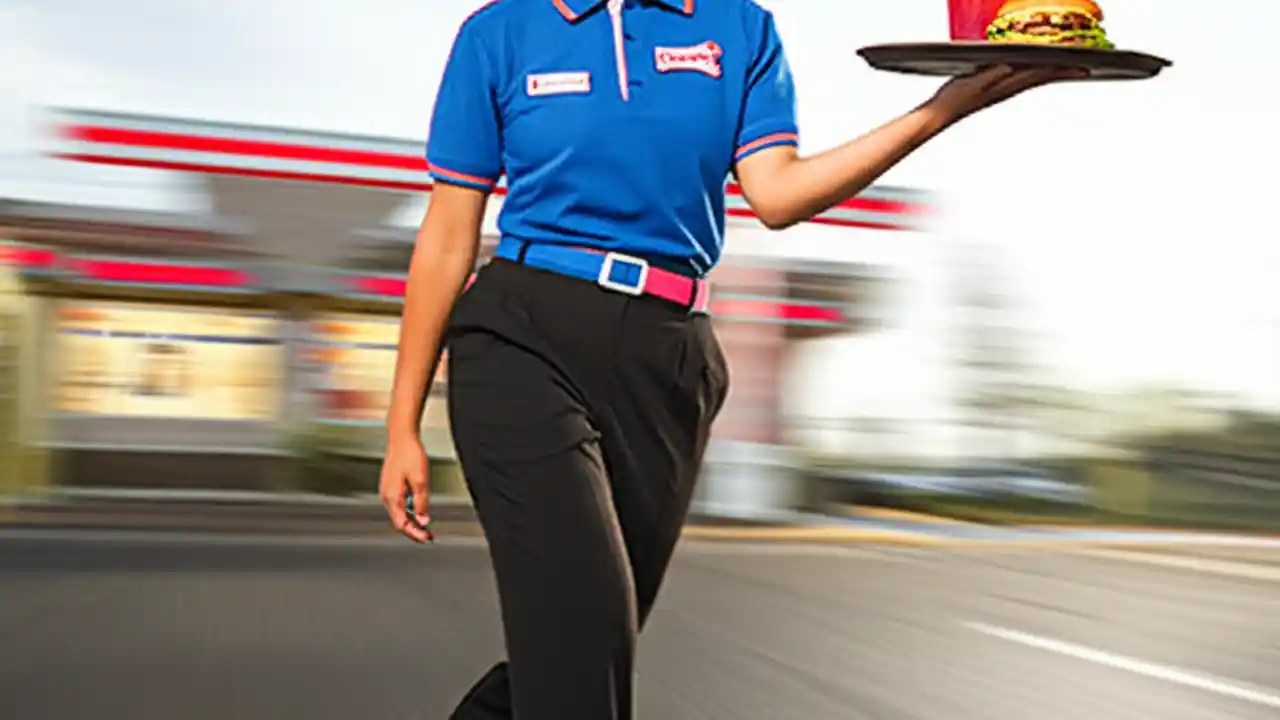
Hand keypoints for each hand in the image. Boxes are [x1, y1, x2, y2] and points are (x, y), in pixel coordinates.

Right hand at [379, 431, 431, 542]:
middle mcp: (386, 496)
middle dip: (414, 530)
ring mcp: (387, 490)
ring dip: (412, 520)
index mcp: (392, 497)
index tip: (427, 539)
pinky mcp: (390, 485)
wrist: (402, 437)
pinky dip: (409, 510)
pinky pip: (399, 504)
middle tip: (428, 535)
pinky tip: (418, 510)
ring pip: (399, 513)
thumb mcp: (421, 481)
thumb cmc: (410, 454)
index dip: (415, 534)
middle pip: (399, 521)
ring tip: (425, 525)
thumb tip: (423, 520)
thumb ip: (422, 502)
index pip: (402, 524)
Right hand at [926, 64, 1088, 125]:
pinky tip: (1035, 69)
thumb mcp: (970, 83)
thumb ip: (989, 75)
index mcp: (1006, 84)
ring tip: (1067, 67)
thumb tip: (1007, 66)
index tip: (1084, 67)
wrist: (939, 115)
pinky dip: (1036, 72)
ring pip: (1035, 77)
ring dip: (1052, 71)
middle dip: (1065, 70)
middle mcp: (1008, 87)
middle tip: (1085, 67)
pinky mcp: (995, 87)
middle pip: (1044, 75)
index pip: (1042, 73)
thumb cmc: (952, 99)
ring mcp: (1003, 88)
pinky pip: (1023, 77)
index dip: (1063, 68)